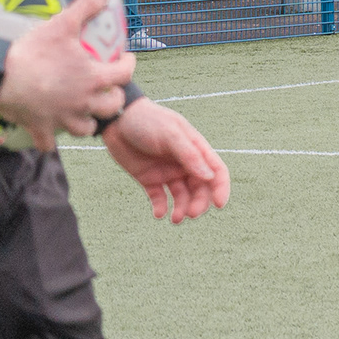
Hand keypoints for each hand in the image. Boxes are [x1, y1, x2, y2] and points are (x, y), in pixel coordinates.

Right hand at [0, 0, 134, 150]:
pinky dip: (51, 140)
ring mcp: (62, 119)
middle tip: (107, 88)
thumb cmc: (34, 51)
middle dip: (113, 97)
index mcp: (93, 78)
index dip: (129, 65)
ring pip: (87, 129)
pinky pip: (49, 144)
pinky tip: (50, 132)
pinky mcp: (40, 129)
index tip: (126, 59)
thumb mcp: (62, 25)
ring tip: (85, 111)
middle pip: (112, 107)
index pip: (125, 75)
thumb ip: (86, 7)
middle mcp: (83, 102)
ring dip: (89, 121)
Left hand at [102, 99, 229, 222]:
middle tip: (190, 214)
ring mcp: (167, 172)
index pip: (216, 171)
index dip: (221, 187)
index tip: (219, 204)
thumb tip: (209, 176)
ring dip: (181, 208)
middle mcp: (185, 163)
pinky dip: (161, 208)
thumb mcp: (171, 134)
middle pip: (200, 188)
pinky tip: (159, 214)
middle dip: (198, 203)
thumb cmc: (148, 121)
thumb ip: (189, 155)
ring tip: (175, 219)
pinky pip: (159, 198)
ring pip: (181, 196)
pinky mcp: (149, 179)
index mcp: (196, 149)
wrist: (117, 120)